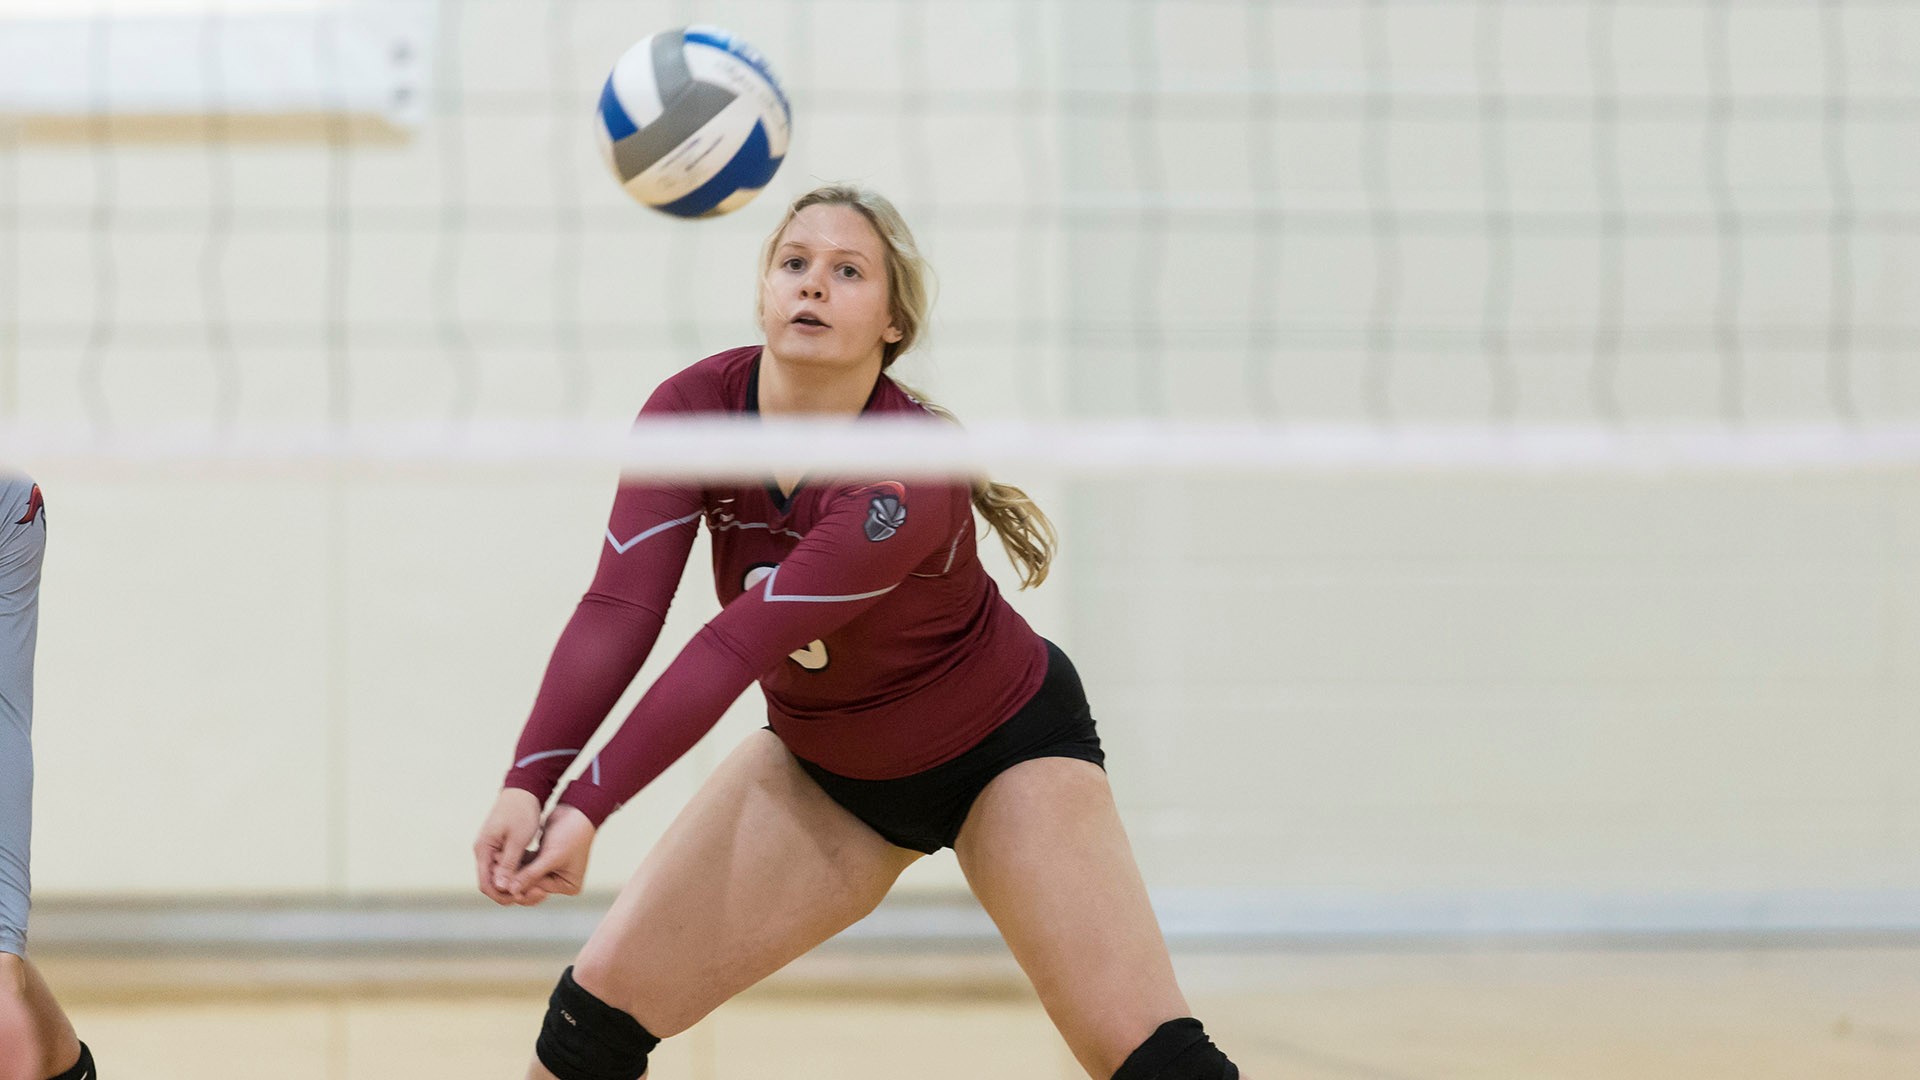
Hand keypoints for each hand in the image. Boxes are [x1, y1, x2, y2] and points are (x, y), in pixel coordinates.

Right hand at [474, 787, 542, 904]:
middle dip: (510, 891)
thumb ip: (509, 864)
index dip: (502, 895)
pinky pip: (506, 866)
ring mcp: (491, 848)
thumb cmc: (522, 811)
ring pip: (500, 875)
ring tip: (537, 887)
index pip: (486, 884)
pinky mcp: (501, 846)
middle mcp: (484, 851)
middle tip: (534, 895)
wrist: (524, 789)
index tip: (522, 898)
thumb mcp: (518, 839)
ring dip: (515, 883)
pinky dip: (518, 872)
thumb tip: (502, 887)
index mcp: (483, 849)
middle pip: (492, 882)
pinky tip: (534, 875)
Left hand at [503, 804, 595, 905]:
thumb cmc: (571, 834)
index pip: (538, 890)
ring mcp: (551, 870)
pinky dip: (516, 859)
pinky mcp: (543, 859)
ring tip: (495, 860)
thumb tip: (511, 891)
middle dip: (514, 878)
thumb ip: (531, 875)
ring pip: (526, 875)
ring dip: (512, 868)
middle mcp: (560, 882)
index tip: (501, 881)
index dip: (519, 886)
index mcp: (568, 886)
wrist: (577, 810)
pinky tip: (501, 855)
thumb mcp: (551, 857)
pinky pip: (527, 864)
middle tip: (495, 872)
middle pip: (532, 886)